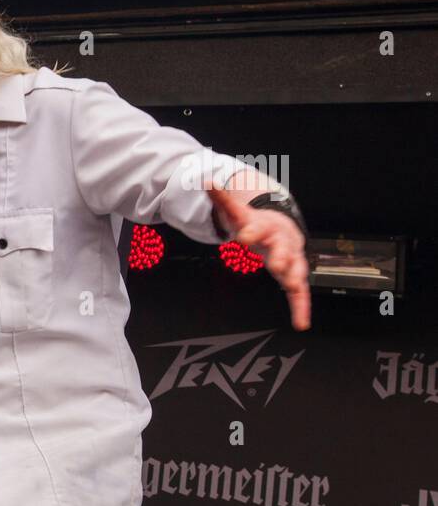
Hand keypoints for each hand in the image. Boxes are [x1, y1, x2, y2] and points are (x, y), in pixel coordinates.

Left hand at [207, 183, 310, 330]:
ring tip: (292, 286)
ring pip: (296, 268)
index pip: (258, 227)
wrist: (282, 228)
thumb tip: (204, 181)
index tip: (242, 237)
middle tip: (277, 264)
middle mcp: (283, 243)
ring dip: (294, 277)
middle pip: (283, 248)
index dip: (250, 232)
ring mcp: (291, 260)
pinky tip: (301, 323)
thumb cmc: (256, 224)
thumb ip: (221, 199)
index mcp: (266, 227)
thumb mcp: (238, 212)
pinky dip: (301, 307)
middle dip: (281, 255)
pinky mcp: (294, 277)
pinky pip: (300, 294)